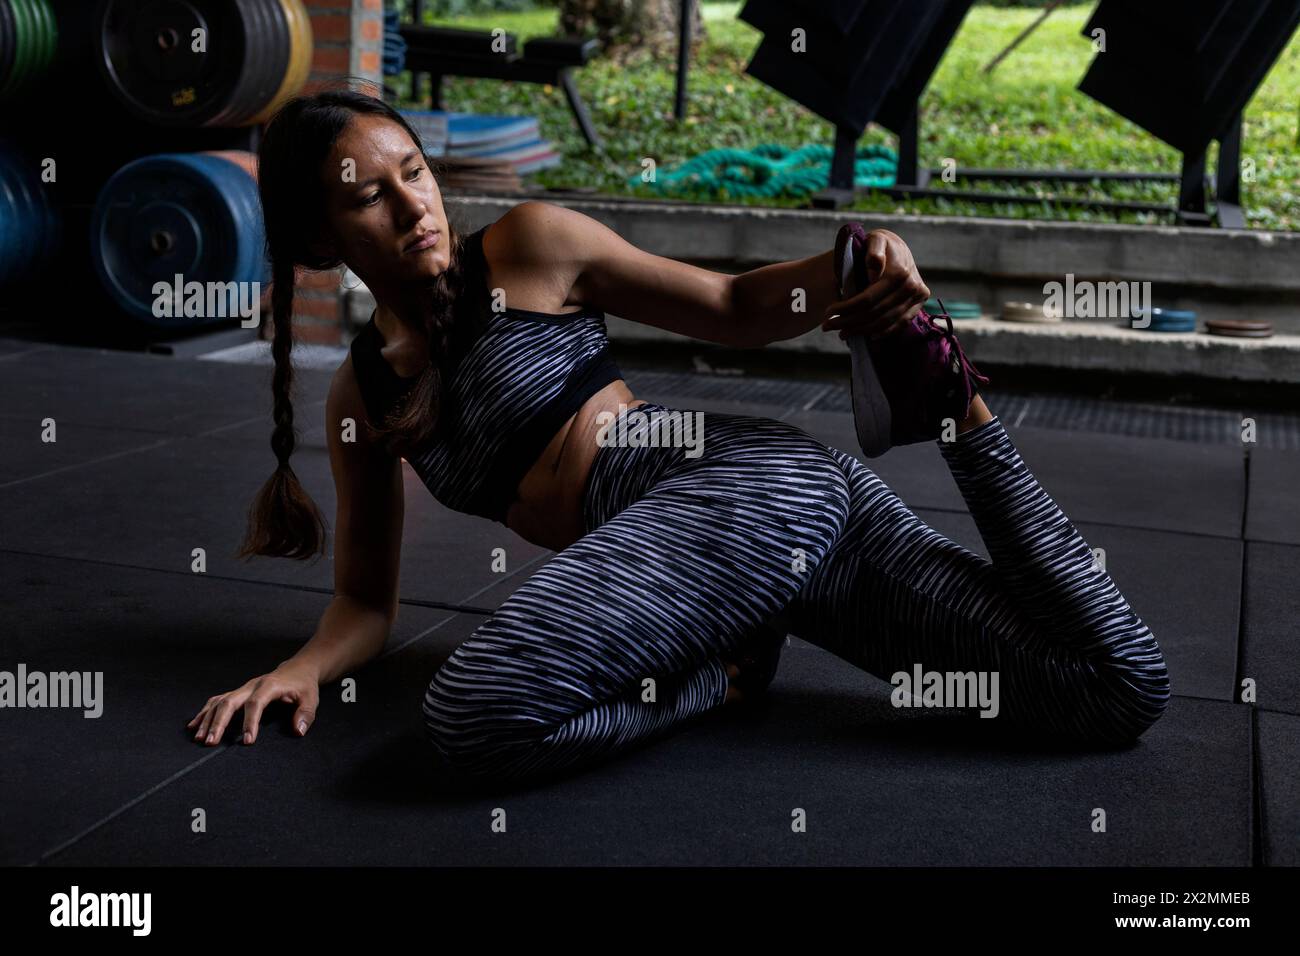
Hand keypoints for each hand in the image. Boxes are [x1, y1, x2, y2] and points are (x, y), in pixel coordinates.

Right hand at [187, 660, 319, 745]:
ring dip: (208, 719)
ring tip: (199, 738)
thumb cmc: (303, 685)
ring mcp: (242, 688)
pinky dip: (204, 712)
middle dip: (219, 723)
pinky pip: (217, 701)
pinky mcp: (238, 692)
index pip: (256, 704)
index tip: (247, 741)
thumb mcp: (311, 698)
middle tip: (211, 742)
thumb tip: (298, 731)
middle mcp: (251, 685)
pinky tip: (194, 725)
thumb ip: (306, 714)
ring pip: (219, 702)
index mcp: (269, 686)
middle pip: (230, 702)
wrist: (297, 669)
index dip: (250, 722)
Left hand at [821, 229, 929, 339]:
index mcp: (898, 272)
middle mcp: (910, 286)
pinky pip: (900, 324)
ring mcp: (917, 297)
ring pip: (886, 322)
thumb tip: (874, 267)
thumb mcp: (876, 239)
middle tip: (828, 326)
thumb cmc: (881, 244)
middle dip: (849, 322)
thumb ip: (873, 252)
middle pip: (875, 313)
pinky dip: (883, 333)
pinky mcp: (918, 304)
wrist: (900, 248)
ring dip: (862, 331)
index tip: (828, 312)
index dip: (846, 308)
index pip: (867, 299)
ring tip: (842, 333)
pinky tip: (868, 337)